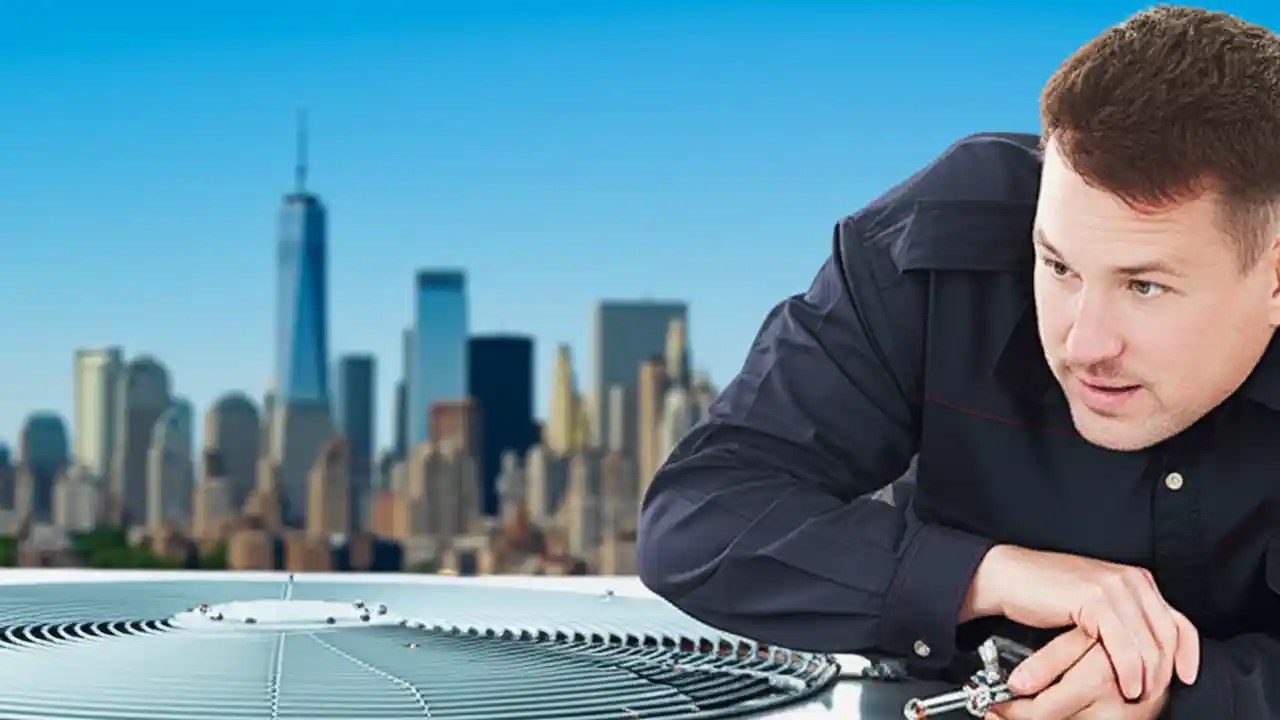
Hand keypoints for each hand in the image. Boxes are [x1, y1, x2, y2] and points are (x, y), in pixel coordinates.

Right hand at [963, 544, 1198, 700]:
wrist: (1010, 577)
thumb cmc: (1048, 593)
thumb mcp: (1096, 604)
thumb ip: (1124, 617)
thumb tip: (1148, 649)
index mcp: (1136, 580)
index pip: (1178, 620)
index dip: (1187, 653)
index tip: (1187, 678)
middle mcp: (1132, 580)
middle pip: (1167, 634)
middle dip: (1165, 670)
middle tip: (1157, 696)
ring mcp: (1114, 587)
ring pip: (1148, 642)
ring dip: (1149, 676)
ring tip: (1140, 697)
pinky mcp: (1095, 599)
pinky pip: (1123, 644)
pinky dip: (1129, 670)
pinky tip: (1127, 686)